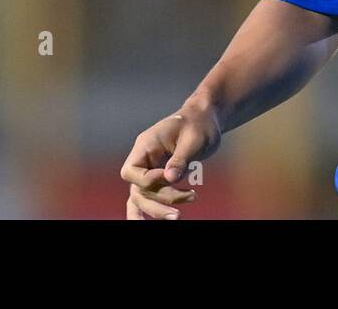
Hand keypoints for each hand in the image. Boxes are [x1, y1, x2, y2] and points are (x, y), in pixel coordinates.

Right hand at [120, 101, 220, 219]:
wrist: (205, 120)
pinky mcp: (160, 178)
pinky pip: (149, 197)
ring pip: (142, 197)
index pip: (132, 171)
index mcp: (146, 144)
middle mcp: (144, 159)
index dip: (148, 181)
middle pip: (138, 189)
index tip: (171, 178)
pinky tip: (167, 218)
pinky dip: (154, 209)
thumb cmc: (199, 124)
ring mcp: (150, 169)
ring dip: (157, 209)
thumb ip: (180, 159)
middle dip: (157, 202)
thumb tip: (170, 179)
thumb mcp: (193, 139)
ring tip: (178, 216)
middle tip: (179, 212)